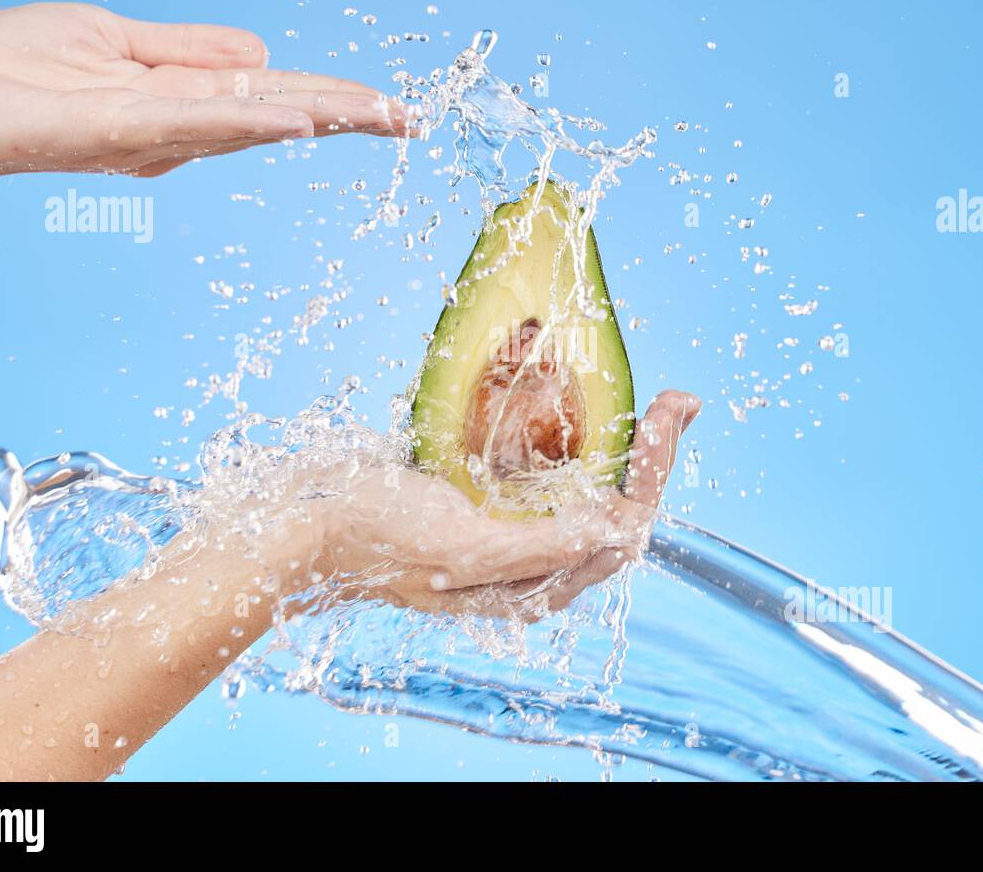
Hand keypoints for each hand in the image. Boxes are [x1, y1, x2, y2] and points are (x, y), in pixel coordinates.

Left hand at [0, 2, 409, 195]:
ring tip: (384, 116)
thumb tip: (262, 51)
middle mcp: (183, 126)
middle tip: (413, 120)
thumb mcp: (114, 38)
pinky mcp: (129, 132)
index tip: (386, 105)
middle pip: (283, 113)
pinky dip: (254, 122)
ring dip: (325, 117)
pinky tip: (299, 120)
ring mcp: (161, 134)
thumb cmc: (14, 68)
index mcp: (184, 98)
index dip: (332, 97)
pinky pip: (202, 125)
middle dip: (350, 116)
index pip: (274, 93)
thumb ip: (189, 48)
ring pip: (259, 121)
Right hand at [299, 390, 701, 618]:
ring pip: (587, 482)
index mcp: (535, 585)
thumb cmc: (378, 539)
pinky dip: (571, 431)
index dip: (653, 474)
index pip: (622, 530)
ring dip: (619, 439)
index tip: (670, 416)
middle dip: (649, 452)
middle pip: (615, 504)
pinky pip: (546, 462)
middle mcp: (532, 558)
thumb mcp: (464, 548)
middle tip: (678, 399)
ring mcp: (511, 523)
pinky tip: (579, 399)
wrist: (305, 521)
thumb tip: (619, 532)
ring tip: (650, 398)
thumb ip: (541, 547)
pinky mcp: (488, 492)